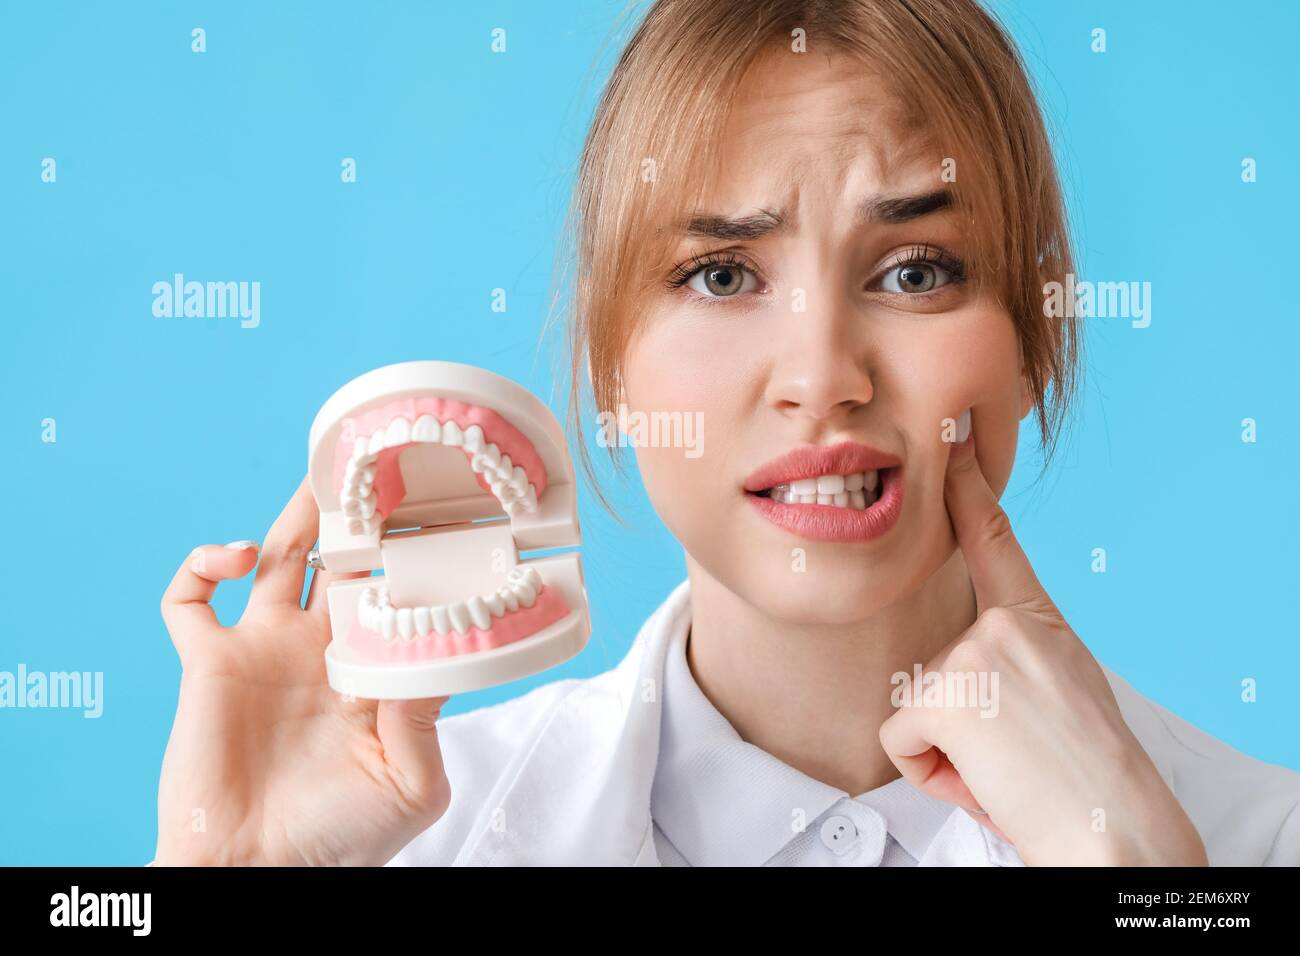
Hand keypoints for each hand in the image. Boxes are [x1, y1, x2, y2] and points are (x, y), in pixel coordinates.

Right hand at [155, 477, 452, 865]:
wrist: (258, 876)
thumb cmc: (341, 841)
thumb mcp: (411, 785)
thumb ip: (427, 718)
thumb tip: (440, 649)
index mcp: (369, 671)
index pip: (395, 594)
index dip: (412, 556)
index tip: (440, 516)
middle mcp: (319, 650)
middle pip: (341, 561)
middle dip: (358, 518)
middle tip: (379, 470)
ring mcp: (262, 650)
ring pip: (275, 557)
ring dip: (295, 516)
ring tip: (318, 479)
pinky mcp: (207, 662)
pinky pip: (188, 598)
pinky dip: (200, 564)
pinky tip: (232, 555)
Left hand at [878, 424, 1207, 865]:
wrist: (1115, 831)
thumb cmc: (1085, 776)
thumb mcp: (1058, 692)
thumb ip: (1011, 660)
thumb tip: (965, 672)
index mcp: (1037, 622)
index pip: (994, 541)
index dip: (968, 488)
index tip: (952, 438)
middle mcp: (1005, 626)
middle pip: (932, 671)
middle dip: (956, 726)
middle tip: (1016, 754)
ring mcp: (975, 654)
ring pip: (914, 710)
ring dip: (947, 753)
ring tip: (1006, 770)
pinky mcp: (947, 693)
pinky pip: (900, 739)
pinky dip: (932, 773)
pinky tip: (985, 780)